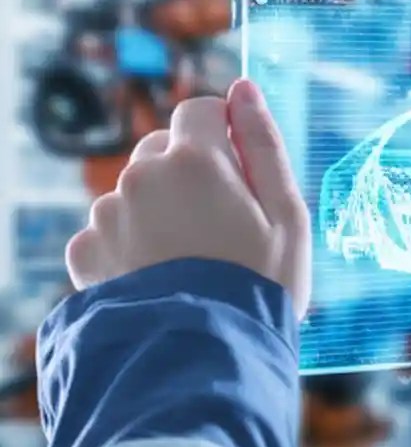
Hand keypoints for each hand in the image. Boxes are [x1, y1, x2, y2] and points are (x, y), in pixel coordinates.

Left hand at [66, 80, 311, 319]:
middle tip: (223, 228)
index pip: (199, 110)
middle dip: (192, 174)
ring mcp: (108, 215)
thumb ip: (263, 144)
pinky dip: (132, 244)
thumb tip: (244, 89)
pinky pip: (111, 231)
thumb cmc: (260, 285)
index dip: (224, 135)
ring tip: (192, 262)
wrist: (203, 358)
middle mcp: (141, 177)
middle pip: (165, 150)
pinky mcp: (86, 253)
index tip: (242, 176)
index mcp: (195, 160)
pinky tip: (161, 277)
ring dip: (161, 210)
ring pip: (138, 192)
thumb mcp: (287, 213)